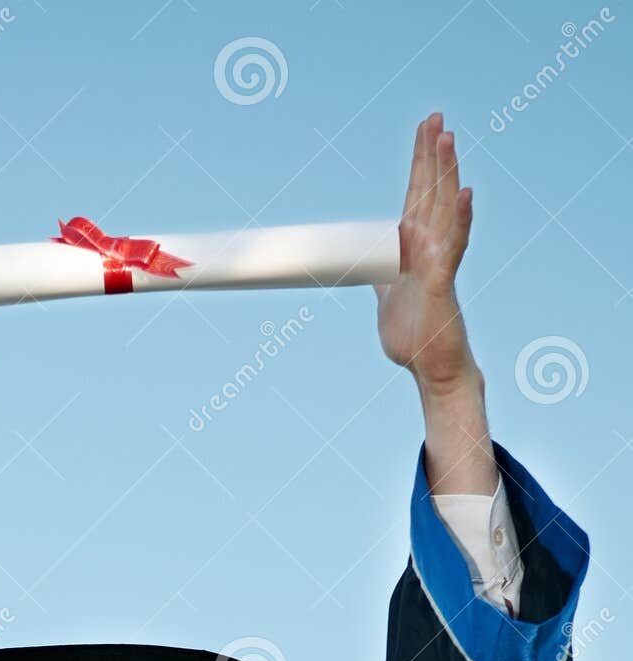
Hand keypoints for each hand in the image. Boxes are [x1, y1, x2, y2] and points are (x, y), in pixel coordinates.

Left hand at [375, 113, 477, 395]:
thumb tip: (368, 262)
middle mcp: (430, 247)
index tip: (424, 129)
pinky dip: (461, 220)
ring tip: (447, 137)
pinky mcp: (442, 282)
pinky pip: (454, 247)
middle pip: (431, 191)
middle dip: (432, 154)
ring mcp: (439, 262)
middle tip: (435, 116)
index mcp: (414, 247)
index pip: (417, 194)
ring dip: (446, 173)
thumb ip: (381, 273)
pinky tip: (467, 194)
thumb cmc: (413, 337)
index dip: (420, 162)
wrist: (431, 369)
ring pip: (445, 209)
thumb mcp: (386, 297)